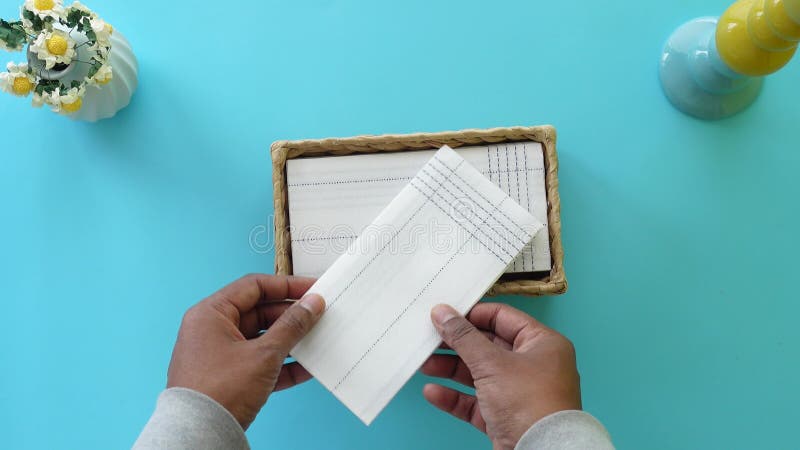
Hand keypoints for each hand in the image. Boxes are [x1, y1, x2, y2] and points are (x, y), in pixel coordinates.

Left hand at [166, 274, 324, 429]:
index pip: (254, 287)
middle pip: (259, 312)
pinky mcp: (228, 378)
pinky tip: (306, 367)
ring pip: (261, 338)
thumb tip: (311, 304)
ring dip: (289, 340)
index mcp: (211, 314)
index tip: (311, 289)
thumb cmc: (218, 391)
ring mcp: (219, 355)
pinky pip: (259, 363)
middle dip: (291, 316)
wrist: (200, 435)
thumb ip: (292, 326)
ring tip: (316, 339)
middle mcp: (211, 330)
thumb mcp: (263, 353)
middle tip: (318, 315)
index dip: (286, 286)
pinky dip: (281, 364)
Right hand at [422, 303, 580, 449]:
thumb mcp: (492, 362)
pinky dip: (455, 396)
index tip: (446, 314)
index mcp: (541, 344)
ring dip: (451, 369)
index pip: (503, 318)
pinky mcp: (506, 417)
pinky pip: (476, 402)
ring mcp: (519, 393)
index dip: (472, 315)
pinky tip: (434, 392)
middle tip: (430, 338)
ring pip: (479, 374)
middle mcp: (533, 366)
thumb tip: (444, 313)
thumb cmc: (531, 405)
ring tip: (425, 364)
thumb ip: (464, 337)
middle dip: (457, 345)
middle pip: (488, 346)